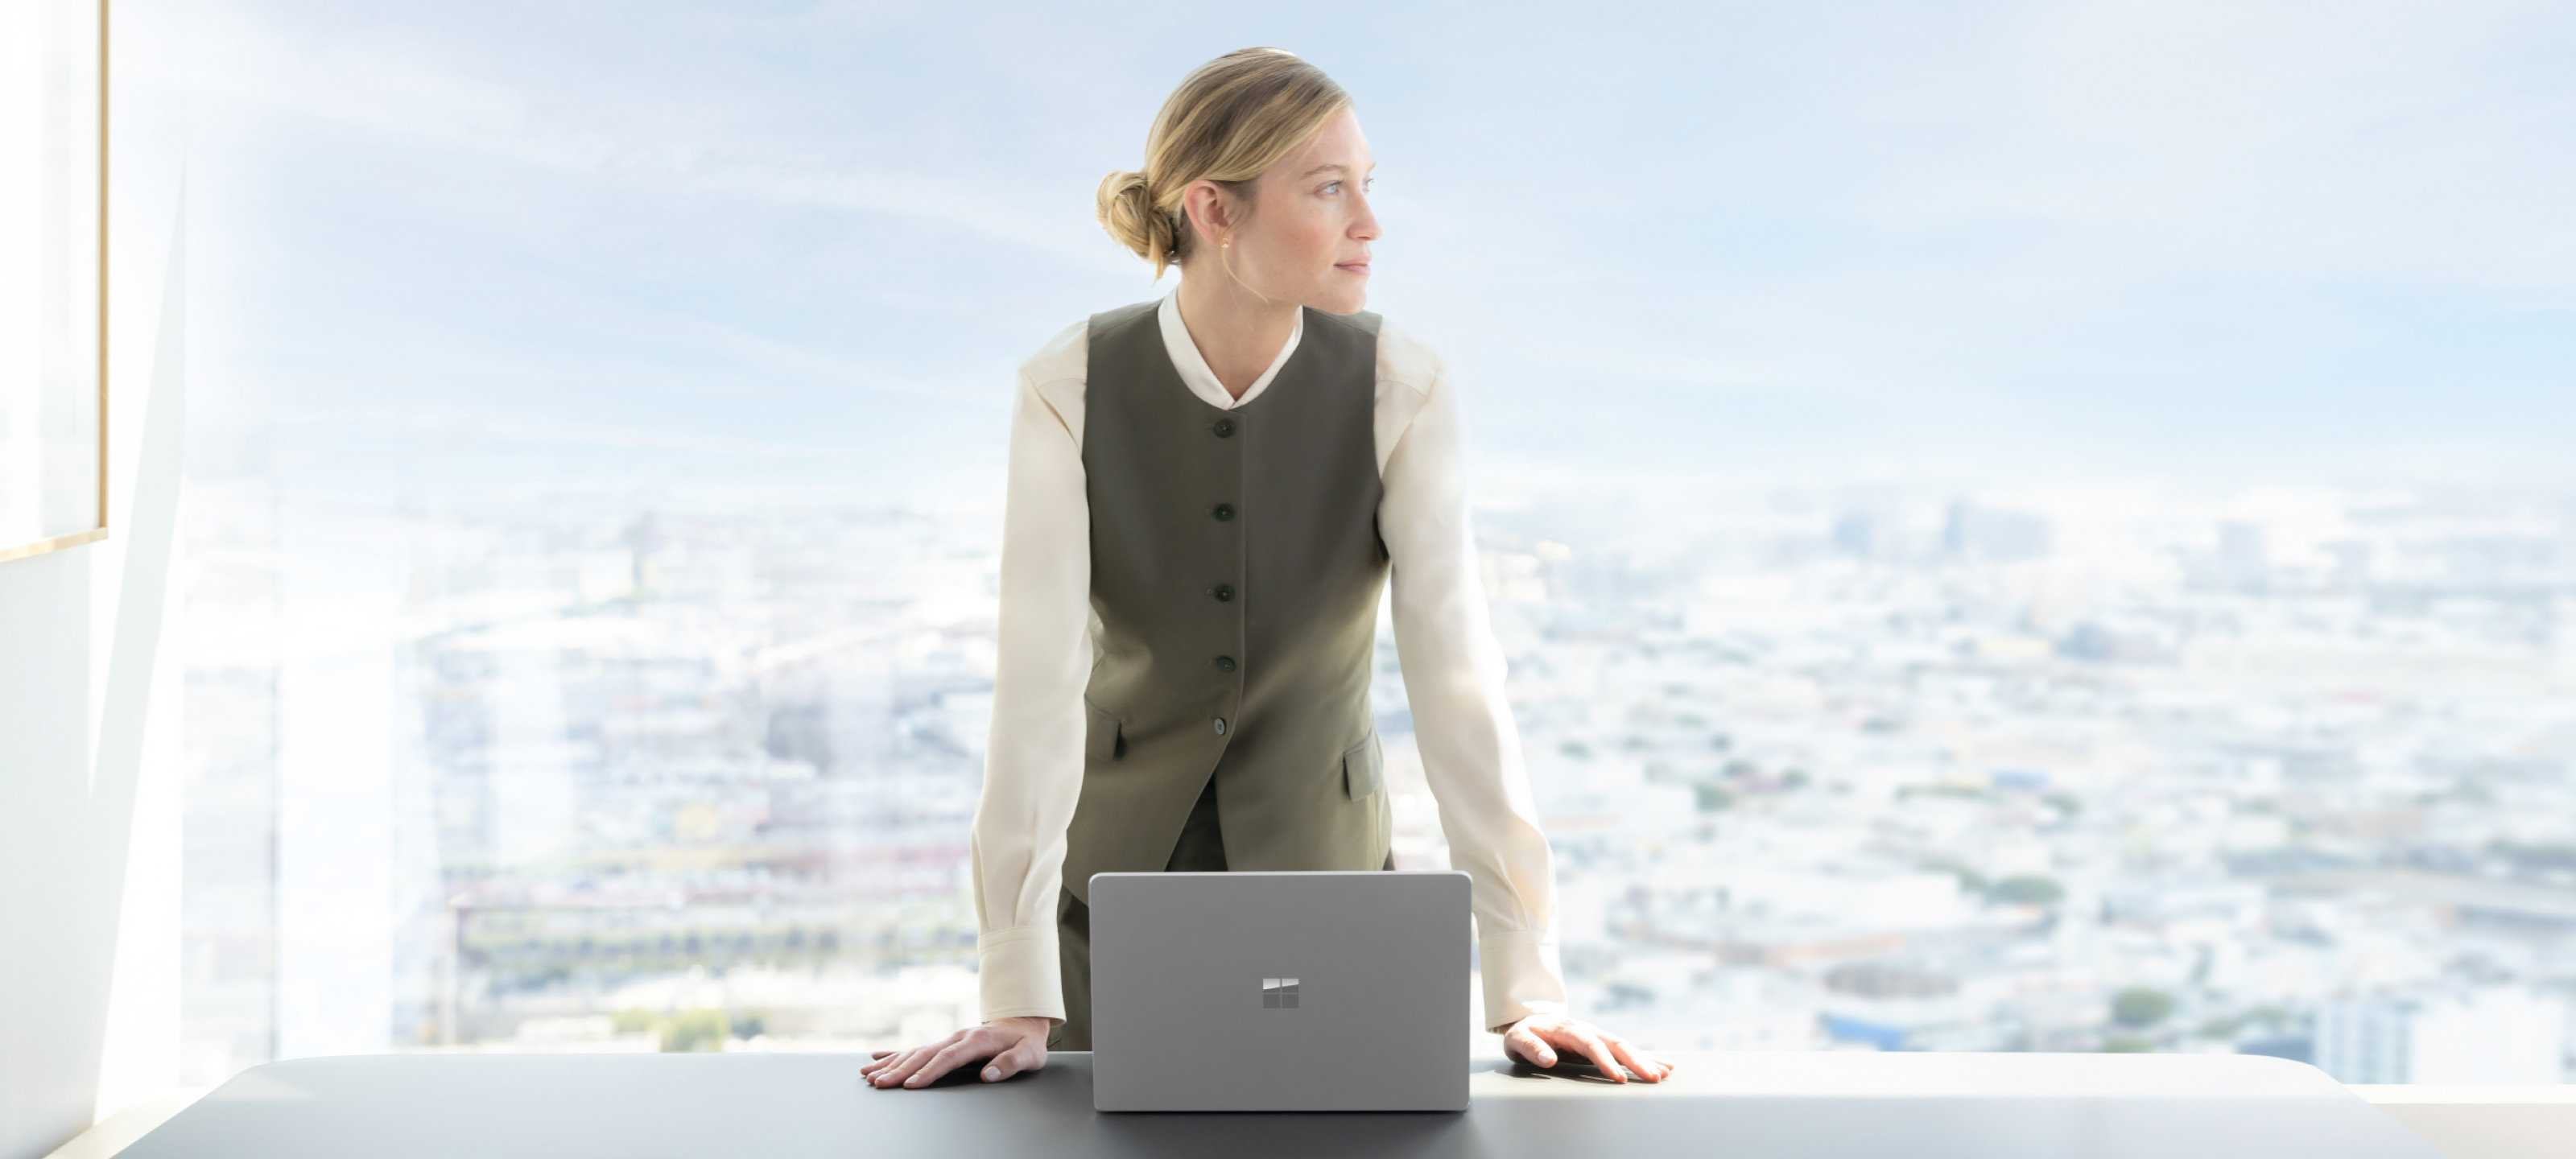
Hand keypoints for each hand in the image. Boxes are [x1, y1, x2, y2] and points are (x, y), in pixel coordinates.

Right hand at [862, 1016, 1051, 1088]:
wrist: (1023, 1020)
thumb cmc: (1026, 1041)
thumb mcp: (1029, 1053)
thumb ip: (1011, 1063)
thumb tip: (989, 1074)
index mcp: (977, 1040)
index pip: (949, 1058)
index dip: (929, 1072)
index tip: (911, 1085)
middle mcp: (958, 1037)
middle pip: (924, 1055)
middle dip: (900, 1070)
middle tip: (879, 1083)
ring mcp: (950, 1039)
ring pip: (916, 1051)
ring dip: (892, 1063)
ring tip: (869, 1074)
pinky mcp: (946, 1043)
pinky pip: (917, 1048)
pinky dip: (895, 1053)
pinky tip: (876, 1057)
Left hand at [1500, 1013, 1673, 1083]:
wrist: (1529, 1019)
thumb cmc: (1523, 1032)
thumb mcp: (1516, 1039)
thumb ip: (1531, 1047)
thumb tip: (1549, 1059)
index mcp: (1568, 1029)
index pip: (1590, 1044)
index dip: (1605, 1061)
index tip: (1617, 1077)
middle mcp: (1587, 1030)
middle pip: (1615, 1043)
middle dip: (1635, 1060)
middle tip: (1652, 1077)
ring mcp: (1595, 1034)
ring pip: (1624, 1045)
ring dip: (1644, 1059)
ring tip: (1664, 1073)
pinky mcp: (1600, 1042)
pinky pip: (1624, 1049)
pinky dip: (1644, 1057)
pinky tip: (1663, 1066)